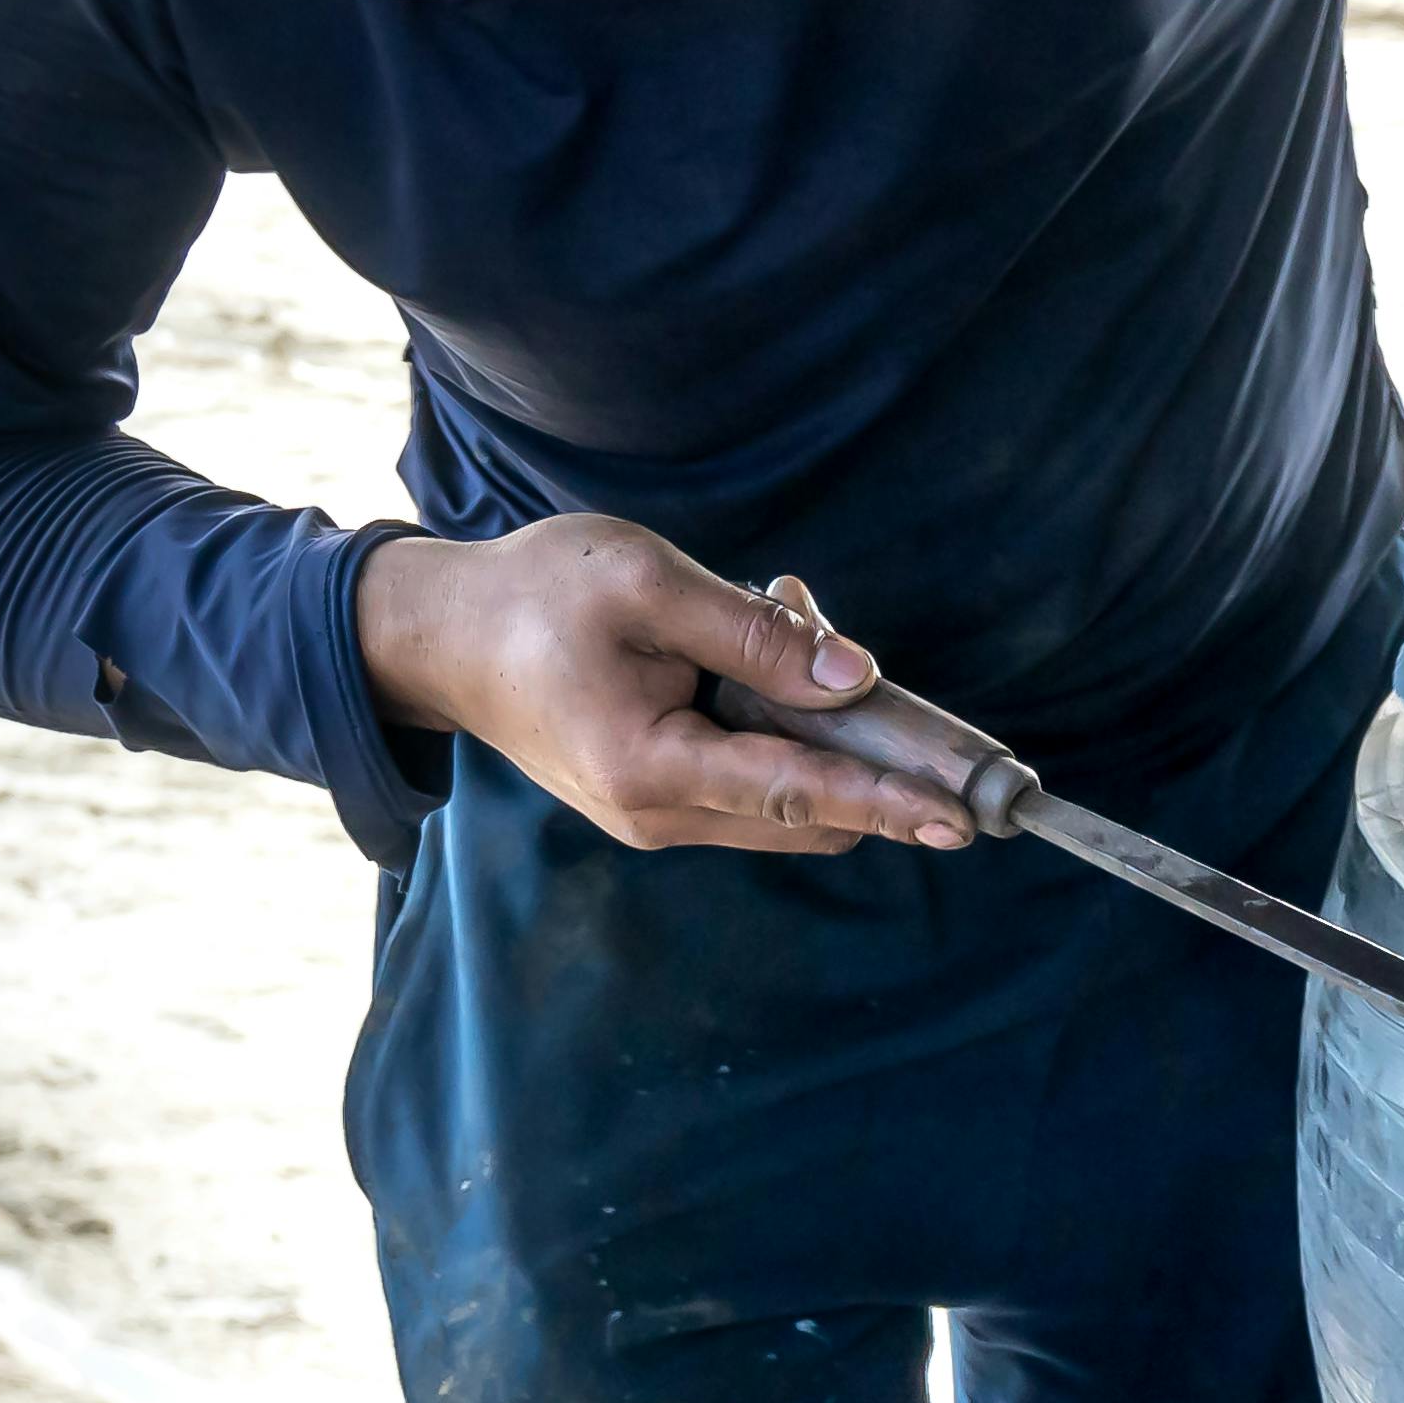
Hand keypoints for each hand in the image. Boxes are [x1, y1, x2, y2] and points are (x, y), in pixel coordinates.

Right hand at [355, 521, 961, 854]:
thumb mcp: (647, 584)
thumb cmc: (534, 596)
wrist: (441, 636)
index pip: (799, 791)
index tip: (962, 817)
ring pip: (784, 797)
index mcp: (651, 767)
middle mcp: (658, 815)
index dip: (888, 800)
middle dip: (858, 746)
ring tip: (779, 618)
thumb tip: (855, 678)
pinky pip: (751, 782)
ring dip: (814, 730)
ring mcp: (655, 818)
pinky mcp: (656, 802)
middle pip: (807, 809)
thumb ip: (756, 635)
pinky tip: (757, 656)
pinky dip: (779, 732)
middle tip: (853, 653)